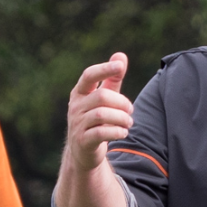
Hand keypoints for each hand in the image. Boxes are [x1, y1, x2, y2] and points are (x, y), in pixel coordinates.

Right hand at [65, 52, 133, 170]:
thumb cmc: (96, 119)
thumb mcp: (104, 98)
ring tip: (129, 123)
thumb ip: (112, 79)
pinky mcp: (82, 140)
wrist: (83, 151)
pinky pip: (101, 132)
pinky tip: (123, 132)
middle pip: (102, 96)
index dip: (104, 69)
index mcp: (80, 93)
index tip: (120, 66)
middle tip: (130, 111)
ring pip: (102, 114)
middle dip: (122, 102)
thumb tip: (120, 55)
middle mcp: (76, 106)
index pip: (88, 75)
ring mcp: (77, 124)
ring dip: (122, 118)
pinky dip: (117, 131)